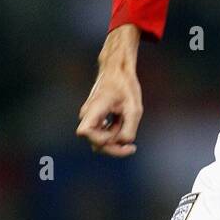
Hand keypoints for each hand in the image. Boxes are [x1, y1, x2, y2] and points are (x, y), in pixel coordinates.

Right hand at [76, 25, 142, 156]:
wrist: (117, 71)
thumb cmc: (125, 86)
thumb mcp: (134, 108)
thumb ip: (129, 129)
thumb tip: (123, 143)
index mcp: (94, 109)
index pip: (85, 132)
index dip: (101, 140)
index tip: (116, 136)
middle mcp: (88, 115)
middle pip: (95, 143)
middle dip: (113, 148)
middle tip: (132, 147)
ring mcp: (90, 118)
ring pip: (99, 141)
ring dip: (115, 141)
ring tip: (129, 126)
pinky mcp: (95, 119)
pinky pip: (102, 134)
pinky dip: (114, 135)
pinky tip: (124, 127)